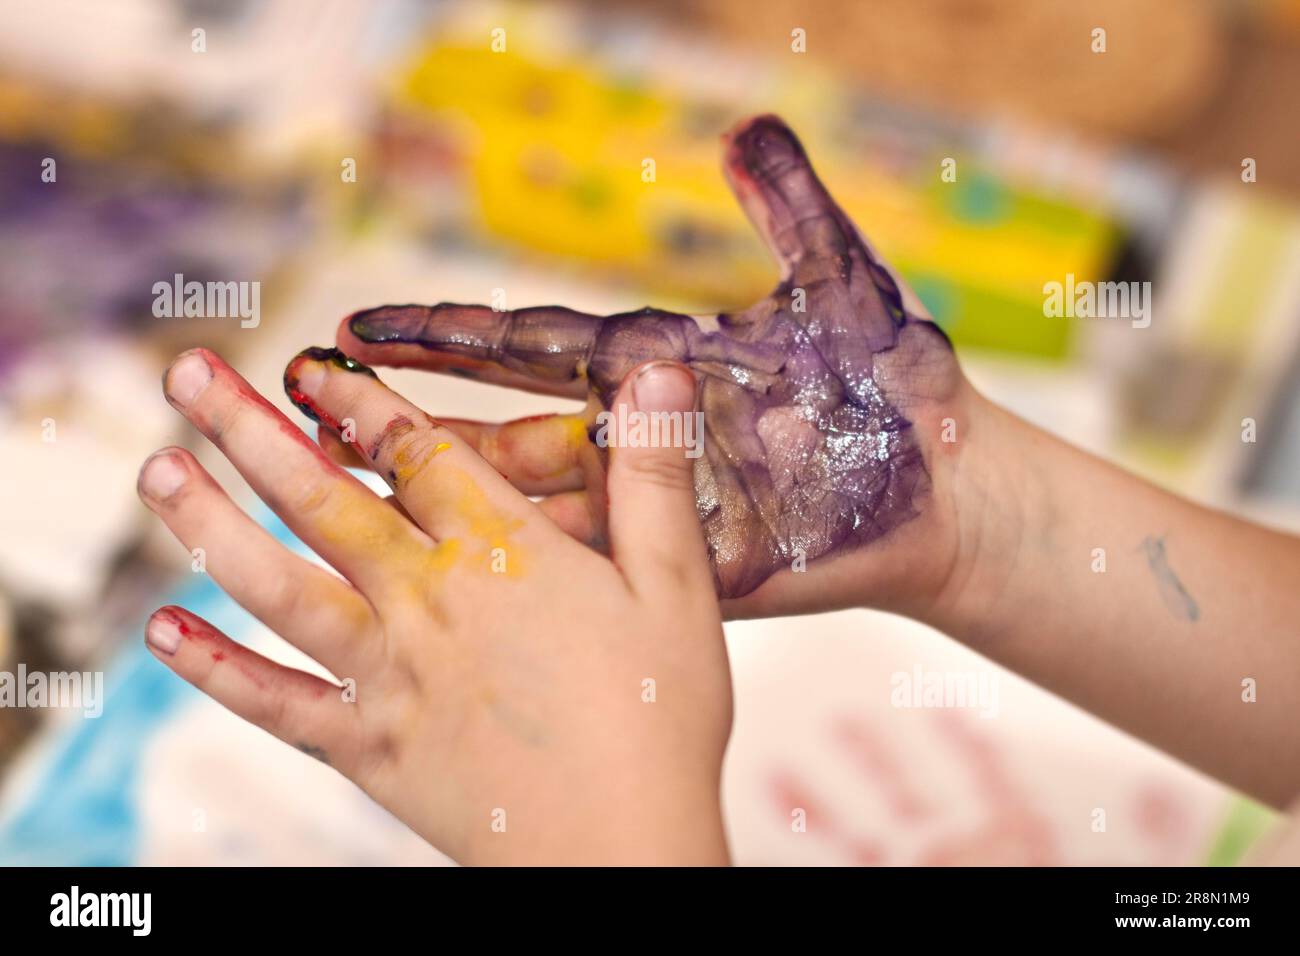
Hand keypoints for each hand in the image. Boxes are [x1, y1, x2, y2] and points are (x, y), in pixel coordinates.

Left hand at [138, 348, 732, 864]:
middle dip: (248, 430)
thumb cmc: (657, 722)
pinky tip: (160, 632)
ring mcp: (386, 675)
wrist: (617, 851)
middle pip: (320, 500)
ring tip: (155, 472)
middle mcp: (425, 603)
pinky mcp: (367, 745)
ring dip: (208, 525)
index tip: (311, 361)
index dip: (358, 399)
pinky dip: (214, 669)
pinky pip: (275, 701)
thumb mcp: (678, 589)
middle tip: (185, 375)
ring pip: (276, 584)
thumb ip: (656, 477)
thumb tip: (657, 375)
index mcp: (500, 557)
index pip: (414, 453)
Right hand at [330, 115, 975, 617]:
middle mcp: (636, 439)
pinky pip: (590, 576)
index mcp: (656, 367)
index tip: (361, 326)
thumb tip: (746, 122)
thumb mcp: (839, 281)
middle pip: (497, 430)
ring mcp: (655, 513)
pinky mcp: (684, 574)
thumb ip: (787, 205)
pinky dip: (524, 579)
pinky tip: (445, 582)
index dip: (443, 338)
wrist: (952, 485)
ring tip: (342, 492)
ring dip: (437, 503)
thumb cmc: (898, 381)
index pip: (526, 346)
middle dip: (402, 418)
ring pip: (524, 509)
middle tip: (305, 406)